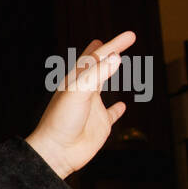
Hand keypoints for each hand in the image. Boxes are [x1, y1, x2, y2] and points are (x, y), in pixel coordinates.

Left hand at [25, 31, 133, 178]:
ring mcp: (92, 108)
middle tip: (121, 42)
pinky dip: (117, 109)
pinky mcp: (99, 125)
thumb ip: (97, 74)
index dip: (113, 45)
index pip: (97, 57)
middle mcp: (83, 93)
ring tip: (117, 64)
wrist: (57, 152)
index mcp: (75, 82)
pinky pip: (111, 115)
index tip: (130, 36)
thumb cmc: (61, 121)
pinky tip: (122, 106)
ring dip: (110, 76)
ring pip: (103, 87)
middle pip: (99, 68)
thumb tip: (115, 57)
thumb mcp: (78, 92)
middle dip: (110, 53)